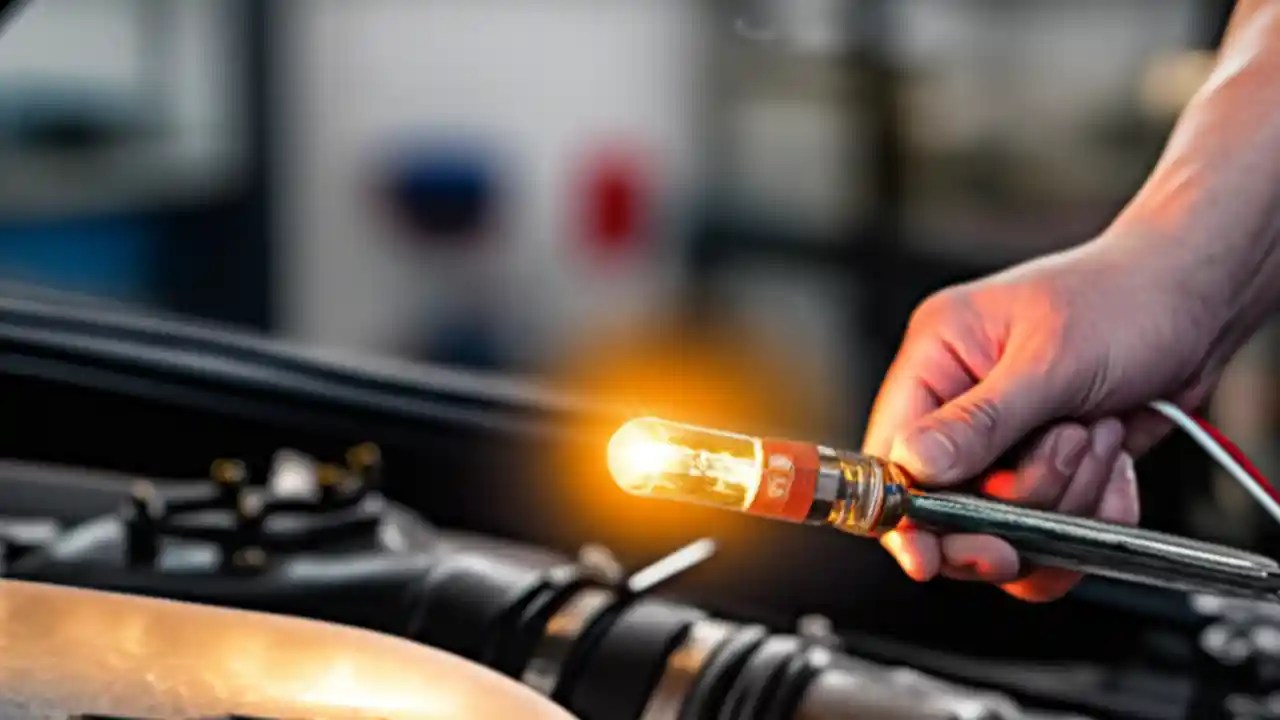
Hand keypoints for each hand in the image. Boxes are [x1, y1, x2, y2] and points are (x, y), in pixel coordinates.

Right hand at [863, 236, 1235, 600]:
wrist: (1196, 304)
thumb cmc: (1123, 298)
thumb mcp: (1050, 357)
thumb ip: (981, 419)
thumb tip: (915, 466)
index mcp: (936, 360)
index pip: (890, 453)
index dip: (904, 511)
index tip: (927, 554)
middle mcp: (960, 405)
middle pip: (946, 505)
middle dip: (1005, 509)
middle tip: (1037, 517)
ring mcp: (1005, 445)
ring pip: (1006, 525)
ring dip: (1064, 497)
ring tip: (1095, 437)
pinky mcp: (1048, 473)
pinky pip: (1053, 532)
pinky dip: (1093, 513)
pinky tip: (1113, 464)